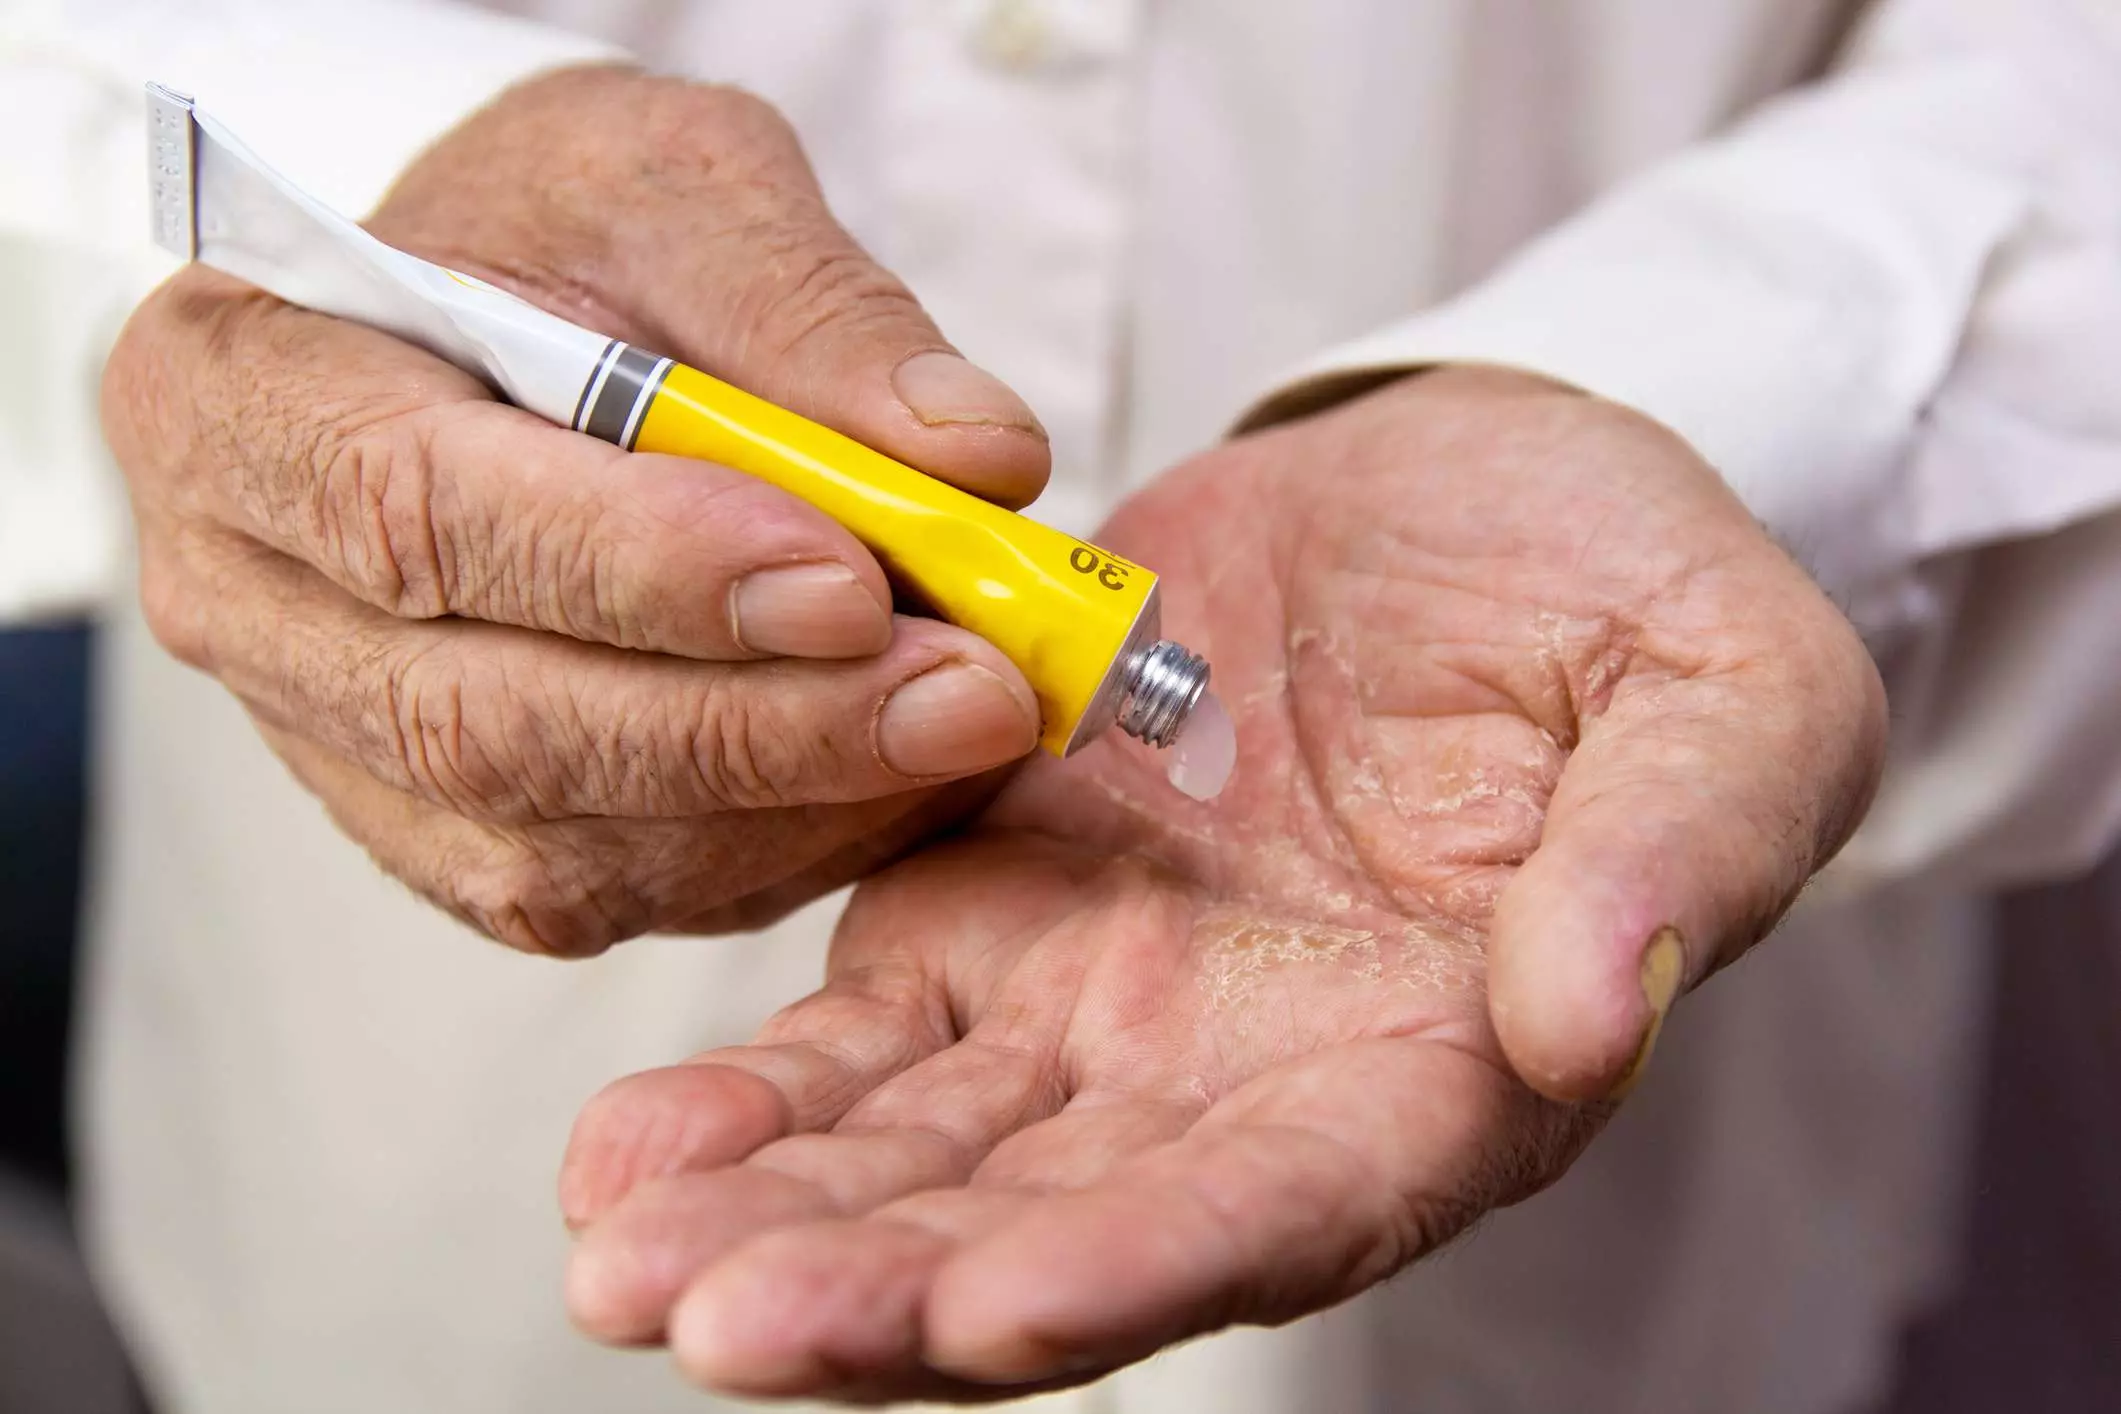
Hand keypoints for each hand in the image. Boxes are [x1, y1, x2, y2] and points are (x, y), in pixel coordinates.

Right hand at [100, 65, 1049, 955]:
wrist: (499, 326)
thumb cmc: (558, 235)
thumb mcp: (671, 183)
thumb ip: (808, 304)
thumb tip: (977, 456)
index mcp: (236, 396)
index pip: (417, 509)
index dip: (638, 566)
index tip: (849, 580)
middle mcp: (252, 603)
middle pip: (490, 718)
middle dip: (756, 722)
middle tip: (969, 690)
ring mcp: (340, 749)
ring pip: (560, 843)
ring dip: (791, 802)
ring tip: (969, 726)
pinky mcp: (445, 841)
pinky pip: (612, 893)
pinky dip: (777, 847)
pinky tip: (899, 776)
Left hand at [556, 368, 1887, 1399]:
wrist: (1464, 492)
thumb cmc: (1626, 598)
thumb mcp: (1724, 696)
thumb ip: (1672, 853)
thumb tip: (1587, 1012)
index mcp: (1437, 1067)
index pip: (1294, 1205)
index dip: (1146, 1262)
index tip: (995, 1305)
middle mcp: (1251, 1086)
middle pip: (1062, 1228)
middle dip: (891, 1294)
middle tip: (717, 1327)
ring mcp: (1104, 1011)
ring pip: (926, 1157)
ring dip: (778, 1223)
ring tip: (620, 1263)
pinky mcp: (990, 913)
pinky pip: (858, 1034)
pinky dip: (751, 1095)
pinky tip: (630, 1145)